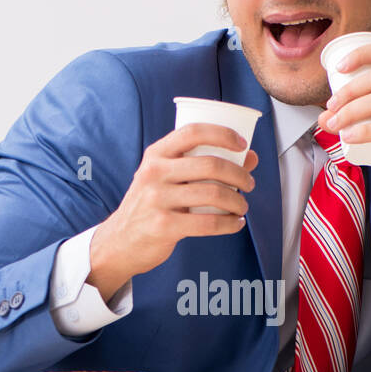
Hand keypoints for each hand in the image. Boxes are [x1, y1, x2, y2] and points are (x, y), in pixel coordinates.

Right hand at [88, 123, 258, 301]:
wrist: (121, 240)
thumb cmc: (151, 204)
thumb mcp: (167, 178)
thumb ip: (203, 164)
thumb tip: (250, 158)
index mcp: (156, 154)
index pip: (192, 132)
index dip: (222, 134)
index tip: (242, 144)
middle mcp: (154, 172)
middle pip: (210, 164)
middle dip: (239, 174)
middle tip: (249, 184)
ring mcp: (156, 199)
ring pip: (213, 194)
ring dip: (238, 201)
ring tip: (242, 206)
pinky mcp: (163, 226)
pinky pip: (208, 223)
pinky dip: (229, 224)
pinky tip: (235, 223)